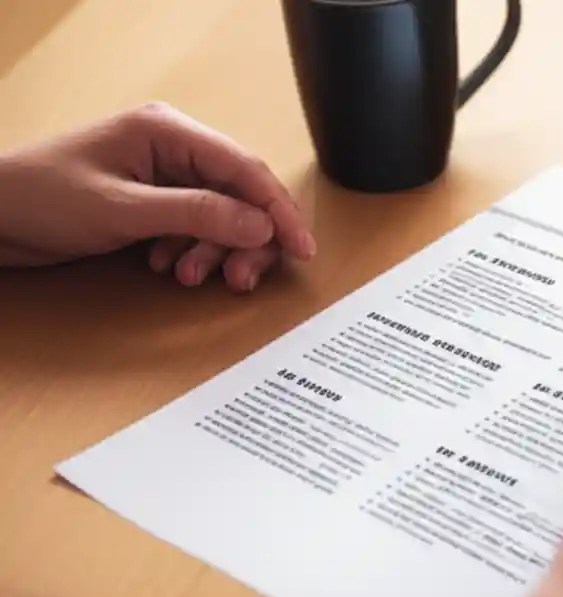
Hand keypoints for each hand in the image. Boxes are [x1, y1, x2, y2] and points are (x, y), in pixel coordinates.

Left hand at [0, 102, 314, 290]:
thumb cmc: (41, 197)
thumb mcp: (123, 210)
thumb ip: (196, 215)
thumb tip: (261, 225)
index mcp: (169, 131)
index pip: (245, 170)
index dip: (279, 212)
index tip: (302, 249)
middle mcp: (174, 147)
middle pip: (240, 196)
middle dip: (245, 241)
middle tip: (237, 279)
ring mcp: (164, 174)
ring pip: (222, 216)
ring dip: (215, 251)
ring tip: (189, 277)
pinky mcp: (153, 200)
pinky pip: (196, 227)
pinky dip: (192, 251)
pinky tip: (166, 266)